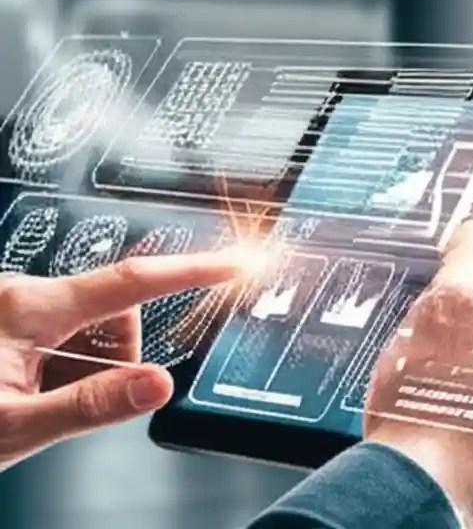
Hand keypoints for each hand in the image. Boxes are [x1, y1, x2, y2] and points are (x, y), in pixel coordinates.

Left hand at [0, 252, 241, 469]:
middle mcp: (24, 294)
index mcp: (30, 306)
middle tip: (68, 398)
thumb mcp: (17, 424)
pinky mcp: (13, 322)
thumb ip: (92, 405)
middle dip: (113, 358)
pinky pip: (66, 337)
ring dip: (87, 366)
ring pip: (94, 328)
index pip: (131, 282)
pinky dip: (66, 368)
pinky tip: (34, 392)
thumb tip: (159, 384)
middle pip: (115, 315)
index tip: (233, 264)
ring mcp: (17, 307)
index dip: (190, 271)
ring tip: (41, 399)